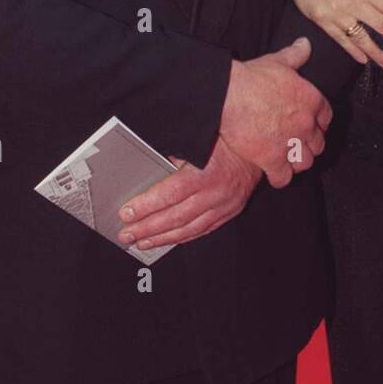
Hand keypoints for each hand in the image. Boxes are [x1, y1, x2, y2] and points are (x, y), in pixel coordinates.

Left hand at [117, 136, 262, 249]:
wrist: (256, 147)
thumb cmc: (224, 141)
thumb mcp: (196, 144)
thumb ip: (173, 160)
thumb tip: (148, 175)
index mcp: (204, 174)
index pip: (168, 195)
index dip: (146, 206)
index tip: (126, 213)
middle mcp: (214, 193)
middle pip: (174, 217)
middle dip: (147, 228)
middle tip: (127, 234)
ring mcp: (224, 206)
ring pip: (188, 229)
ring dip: (162, 238)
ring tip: (142, 243)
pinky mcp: (230, 212)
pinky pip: (203, 230)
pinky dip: (183, 237)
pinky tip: (168, 240)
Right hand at [218, 38, 331, 188]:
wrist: (229, 95)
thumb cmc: (252, 77)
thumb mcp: (277, 61)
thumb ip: (296, 55)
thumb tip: (306, 43)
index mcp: (312, 100)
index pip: (327, 118)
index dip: (318, 123)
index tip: (310, 124)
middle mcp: (306, 125)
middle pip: (318, 144)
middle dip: (308, 145)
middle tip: (296, 143)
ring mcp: (291, 144)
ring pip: (305, 163)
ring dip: (297, 162)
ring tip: (286, 159)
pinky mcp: (273, 160)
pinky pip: (283, 178)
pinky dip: (279, 178)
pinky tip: (272, 172)